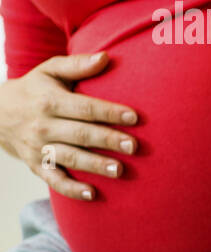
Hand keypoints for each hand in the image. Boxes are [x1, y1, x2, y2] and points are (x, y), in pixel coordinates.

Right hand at [0, 52, 137, 200]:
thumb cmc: (36, 89)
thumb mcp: (51, 71)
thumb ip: (78, 65)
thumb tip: (106, 56)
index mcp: (50, 102)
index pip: (84, 108)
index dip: (109, 112)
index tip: (134, 117)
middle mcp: (43, 126)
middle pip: (80, 134)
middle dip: (107, 140)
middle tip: (133, 146)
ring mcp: (38, 148)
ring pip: (69, 158)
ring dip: (94, 165)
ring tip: (119, 170)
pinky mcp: (36, 165)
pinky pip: (53, 180)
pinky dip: (71, 189)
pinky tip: (92, 194)